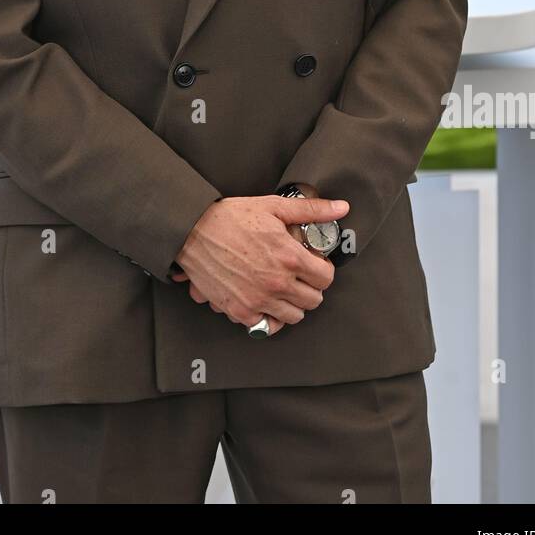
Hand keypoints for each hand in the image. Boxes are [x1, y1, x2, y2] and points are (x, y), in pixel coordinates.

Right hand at [170, 192, 348, 334]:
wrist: (193, 231)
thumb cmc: (231, 217)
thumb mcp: (274, 207)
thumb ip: (312, 210)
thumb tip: (342, 208)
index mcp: (289, 257)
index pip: (326, 278)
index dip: (323, 270)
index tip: (314, 264)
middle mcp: (278, 283)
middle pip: (313, 301)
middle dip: (311, 287)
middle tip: (299, 276)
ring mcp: (259, 301)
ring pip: (294, 316)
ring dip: (293, 304)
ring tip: (283, 288)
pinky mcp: (241, 311)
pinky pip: (268, 327)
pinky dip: (270, 317)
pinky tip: (266, 300)